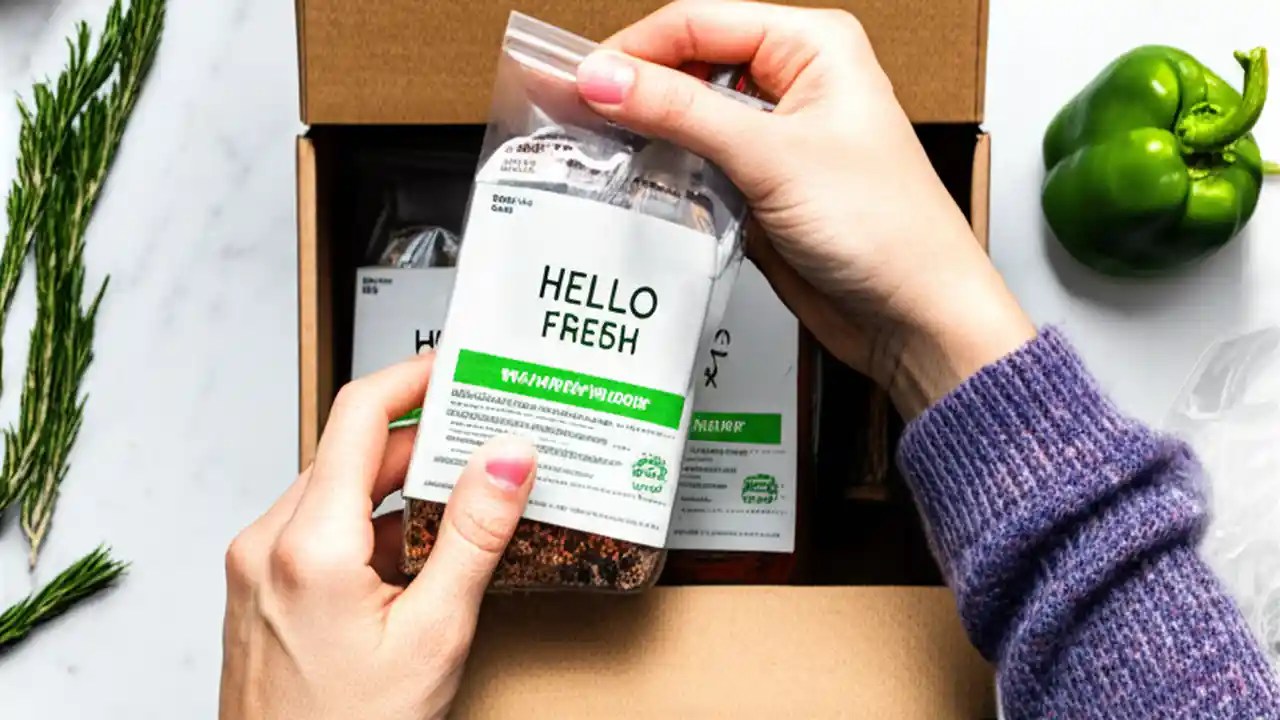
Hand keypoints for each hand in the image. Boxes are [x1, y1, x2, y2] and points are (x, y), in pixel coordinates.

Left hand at [219, 354, 536, 719]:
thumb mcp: (434, 635)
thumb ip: (474, 537)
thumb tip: (507, 458)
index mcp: (306, 545)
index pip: (359, 413)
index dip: (413, 376)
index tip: (458, 367)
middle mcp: (266, 544)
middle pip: (352, 454)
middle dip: (423, 444)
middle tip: (486, 442)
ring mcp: (256, 568)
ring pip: (336, 492)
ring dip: (398, 489)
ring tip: (463, 504)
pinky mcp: (259, 590)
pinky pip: (318, 530)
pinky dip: (370, 528)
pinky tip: (416, 556)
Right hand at [577, 0, 1035, 415]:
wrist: (915, 317)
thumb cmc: (888, 229)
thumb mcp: (773, 156)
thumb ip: (681, 112)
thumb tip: (606, 77)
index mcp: (814, 47)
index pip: (699, 23)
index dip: (635, 49)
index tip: (579, 82)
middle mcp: (795, 84)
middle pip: (689, 67)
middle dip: (635, 91)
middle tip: (574, 115)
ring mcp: (776, 139)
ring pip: (689, 120)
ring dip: (648, 136)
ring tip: (596, 151)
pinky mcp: (762, 189)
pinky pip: (698, 168)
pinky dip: (667, 177)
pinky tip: (639, 187)